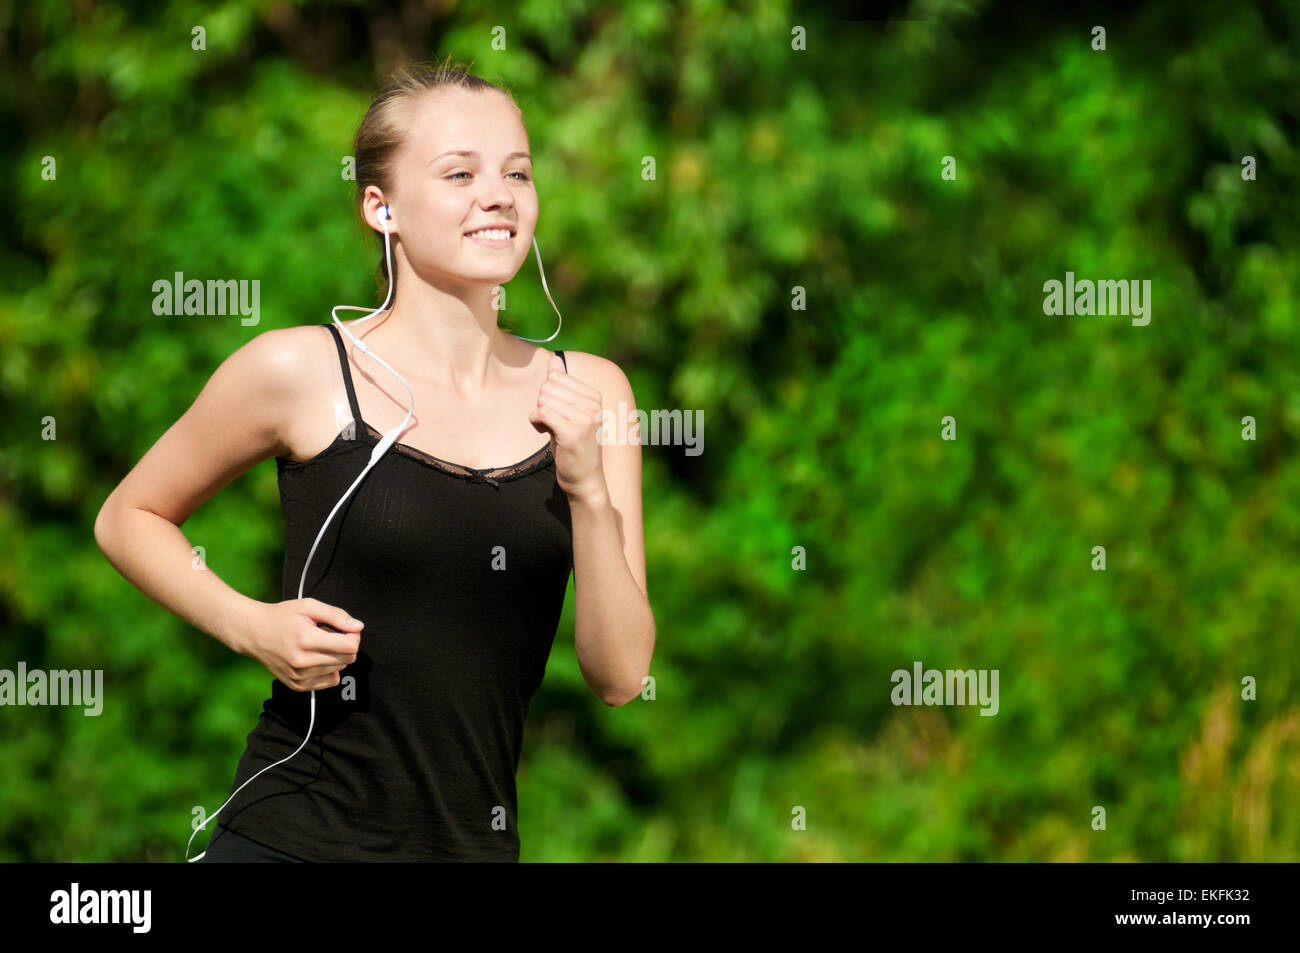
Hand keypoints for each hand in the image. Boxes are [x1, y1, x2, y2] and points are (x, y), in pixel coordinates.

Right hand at [241, 598, 361, 691]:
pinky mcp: (298, 685)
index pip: (350, 646)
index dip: (353, 636)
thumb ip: (337, 615)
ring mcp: (299, 676)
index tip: (344, 629)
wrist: (254, 633)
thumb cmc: (282, 617)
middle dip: (346, 645)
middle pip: (348, 659)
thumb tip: (358, 627)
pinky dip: (329, 669)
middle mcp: (302, 661)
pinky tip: (316, 658)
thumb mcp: (309, 606)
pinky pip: (330, 681)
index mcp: (306, 639)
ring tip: (317, 645)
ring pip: (340, 669)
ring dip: (336, 657)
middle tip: (331, 635)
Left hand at [528, 353, 605, 502]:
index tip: (557, 412)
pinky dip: (535, 422)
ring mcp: (584, 419)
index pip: (556, 377)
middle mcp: (593, 405)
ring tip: (550, 429)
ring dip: (539, 415)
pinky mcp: (572, 433)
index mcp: (594, 397)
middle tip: (552, 423)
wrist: (585, 479)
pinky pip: (541, 413)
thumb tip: (554, 359)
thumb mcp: (569, 411)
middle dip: (542, 404)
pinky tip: (543, 432)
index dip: (548, 394)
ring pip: (543, 401)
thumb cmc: (574, 445)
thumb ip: (562, 385)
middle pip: (548, 387)